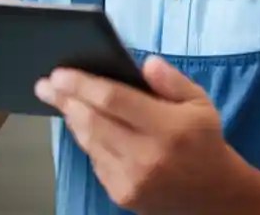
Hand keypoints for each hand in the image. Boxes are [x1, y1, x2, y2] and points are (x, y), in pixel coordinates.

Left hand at [35, 56, 250, 213]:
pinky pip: (96, 160)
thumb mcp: (200, 103)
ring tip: (58, 99)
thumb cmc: (203, 141)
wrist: (213, 195)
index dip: (83, 84)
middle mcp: (146, 156)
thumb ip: (172, 81)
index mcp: (168, 127)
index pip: (114, 100)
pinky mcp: (121, 194)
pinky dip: (87, 140)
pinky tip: (83, 124)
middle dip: (66, 100)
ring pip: (89, 142)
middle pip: (93, 121)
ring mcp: (130, 179)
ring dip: (72, 118)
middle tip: (46, 84)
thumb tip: (145, 63)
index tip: (60, 73)